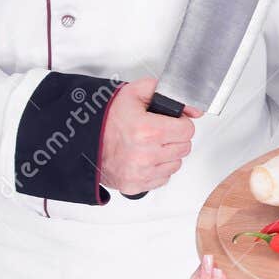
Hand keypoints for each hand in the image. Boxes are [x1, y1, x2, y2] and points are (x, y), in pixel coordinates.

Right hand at [99, 77, 201, 193]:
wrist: (84, 139)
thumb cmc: (107, 118)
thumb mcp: (135, 92)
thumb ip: (167, 93)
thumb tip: (195, 109)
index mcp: (147, 131)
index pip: (188, 130)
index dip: (180, 123)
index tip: (171, 122)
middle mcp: (145, 155)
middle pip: (184, 147)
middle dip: (175, 138)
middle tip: (159, 131)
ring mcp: (140, 173)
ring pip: (176, 164)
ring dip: (168, 154)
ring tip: (151, 144)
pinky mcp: (135, 185)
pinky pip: (163, 178)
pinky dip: (158, 169)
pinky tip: (145, 157)